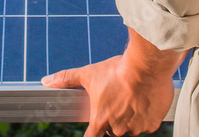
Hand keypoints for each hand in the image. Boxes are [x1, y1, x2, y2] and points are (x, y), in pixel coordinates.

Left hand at [42, 54, 174, 136]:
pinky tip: (145, 99)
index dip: (92, 133)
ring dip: (131, 117)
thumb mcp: (89, 73)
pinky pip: (148, 124)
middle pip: (113, 131)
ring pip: (131, 128)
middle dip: (114, 118)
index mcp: (100, 120)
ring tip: (132, 96)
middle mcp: (118, 129)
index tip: (93, 129)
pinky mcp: (152, 124)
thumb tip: (46, 81)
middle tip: (118, 99)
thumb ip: (66, 79)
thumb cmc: (117, 71)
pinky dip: (146, 115)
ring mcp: (136, 128)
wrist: (146, 66)